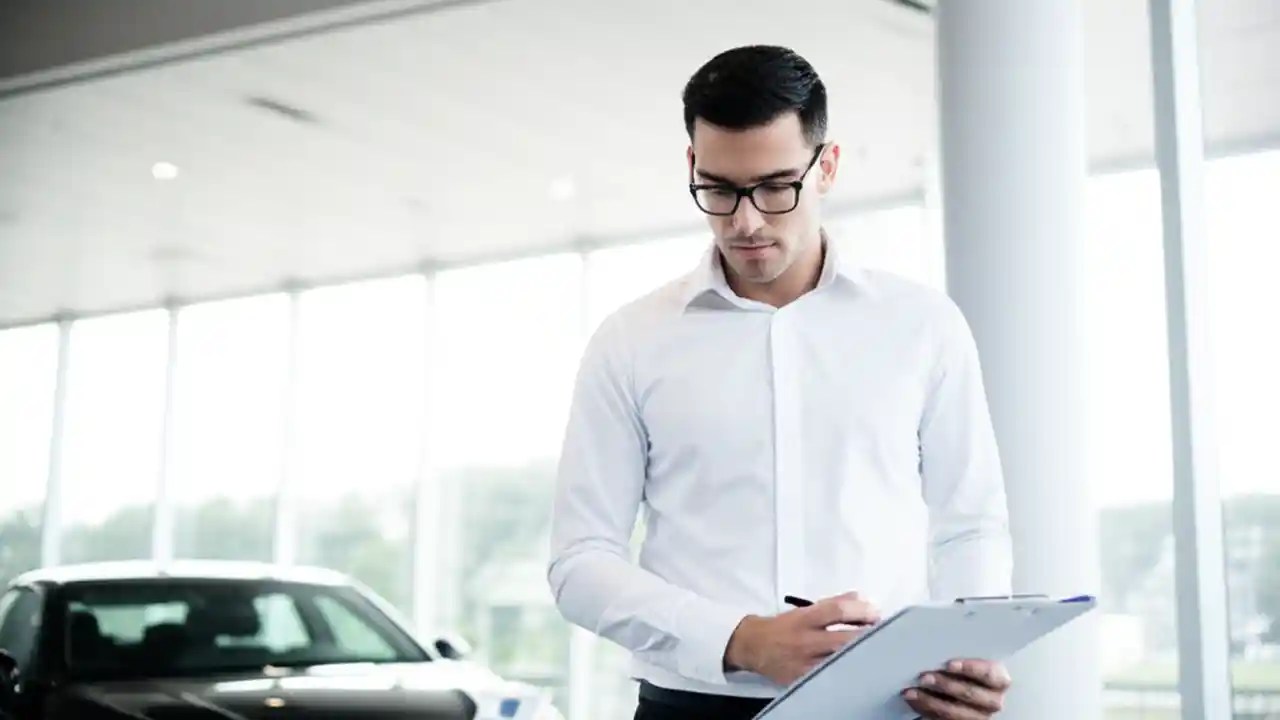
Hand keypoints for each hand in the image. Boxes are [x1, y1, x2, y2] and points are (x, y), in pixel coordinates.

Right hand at [724, 592, 879, 685]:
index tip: (875, 613)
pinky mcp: (804, 680)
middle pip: (844, 639)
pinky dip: (847, 670)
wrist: (753, 646)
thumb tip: (859, 598)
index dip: (861, 610)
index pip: (837, 611)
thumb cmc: (782, 626)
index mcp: (805, 619)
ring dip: (862, 654)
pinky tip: (858, 667)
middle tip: (882, 634)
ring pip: (841, 661)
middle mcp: (806, 641)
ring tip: (875, 650)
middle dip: (867, 635)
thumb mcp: (803, 610)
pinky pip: (832, 677)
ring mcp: (805, 663)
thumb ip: (831, 604)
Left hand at [903, 658, 1011, 718]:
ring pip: (955, 713)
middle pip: (970, 694)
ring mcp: (979, 716)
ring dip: (930, 701)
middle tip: (924, 677)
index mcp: (999, 680)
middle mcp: (992, 701)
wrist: (960, 687)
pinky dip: (925, 710)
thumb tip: (937, 648)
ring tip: (912, 691)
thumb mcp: (967, 660)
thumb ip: (959, 657)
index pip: (988, 674)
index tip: (949, 664)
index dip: (970, 668)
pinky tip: (914, 701)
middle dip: (945, 685)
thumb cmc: (964, 669)